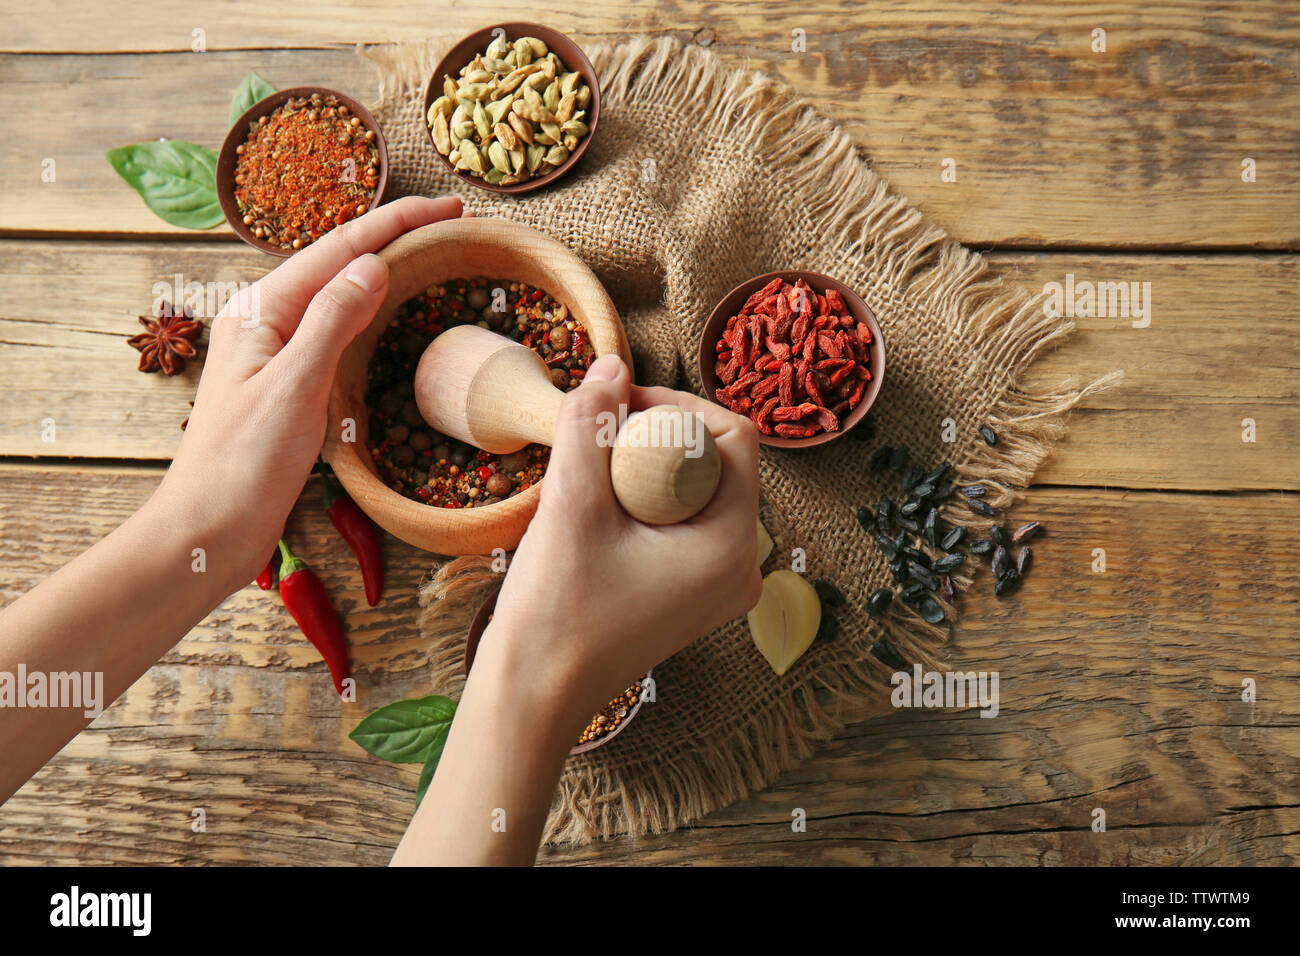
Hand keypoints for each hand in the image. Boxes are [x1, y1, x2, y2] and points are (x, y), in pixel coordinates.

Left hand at [156, 196, 462, 589]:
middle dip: (393, 235)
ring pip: (338, 292)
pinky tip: (392, 311)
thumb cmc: (244, 463)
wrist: (211, 528)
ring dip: (383, 266)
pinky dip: (372, 310)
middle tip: (450, 222)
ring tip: (429, 251)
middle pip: (337, 261)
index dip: (396, 223)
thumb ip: (333, 321)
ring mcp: (277, 351)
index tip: (448, 209)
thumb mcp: (295, 386)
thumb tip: (374, 263)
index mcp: (261, 310)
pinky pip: (337, 329)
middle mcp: (266, 321)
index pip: (338, 248)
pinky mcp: (289, 381)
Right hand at [484, 354, 762, 726]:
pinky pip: (683, 522)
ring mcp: (719, 586)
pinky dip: (645, 502)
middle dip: (659, 436)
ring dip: (647, 467)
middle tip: (597, 436)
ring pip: (697, 491)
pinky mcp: (692, 595)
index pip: (733, 437)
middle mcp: (741, 568)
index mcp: (731, 547)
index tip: (617, 406)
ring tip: (591, 475)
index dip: (677, 406)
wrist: (534, 697)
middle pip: (718, 462)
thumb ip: (590, 427)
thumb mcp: (569, 506)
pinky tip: (598, 511)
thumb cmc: (554, 614)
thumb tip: (611, 365)